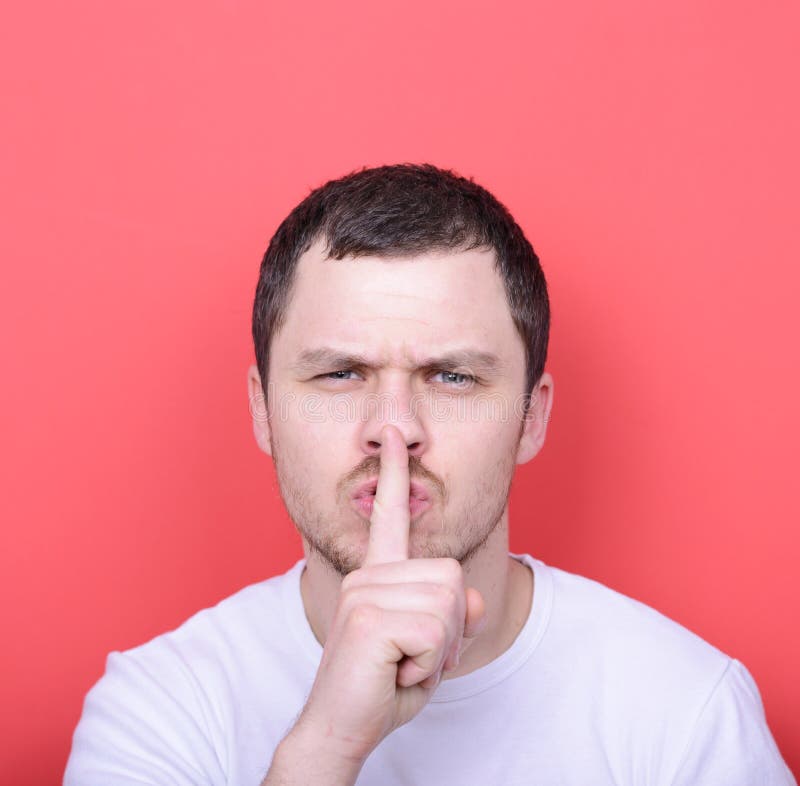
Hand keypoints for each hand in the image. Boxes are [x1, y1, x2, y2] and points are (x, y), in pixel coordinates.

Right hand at [294, 425, 486, 764]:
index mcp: (378, 574)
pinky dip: (429, 664)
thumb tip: (477, 597)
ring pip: (449, 603)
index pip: (388, 515)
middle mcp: (368, 575)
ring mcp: (365, 592)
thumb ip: (456, 617)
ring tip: (402, 664)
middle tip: (413, 656)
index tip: (394, 437)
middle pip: (452, 577)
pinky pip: (436, 631)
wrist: (341, 727)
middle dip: (451, 629)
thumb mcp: (432, 648)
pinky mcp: (367, 617)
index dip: (394, 474)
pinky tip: (396, 672)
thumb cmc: (384, 685)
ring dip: (439, 648)